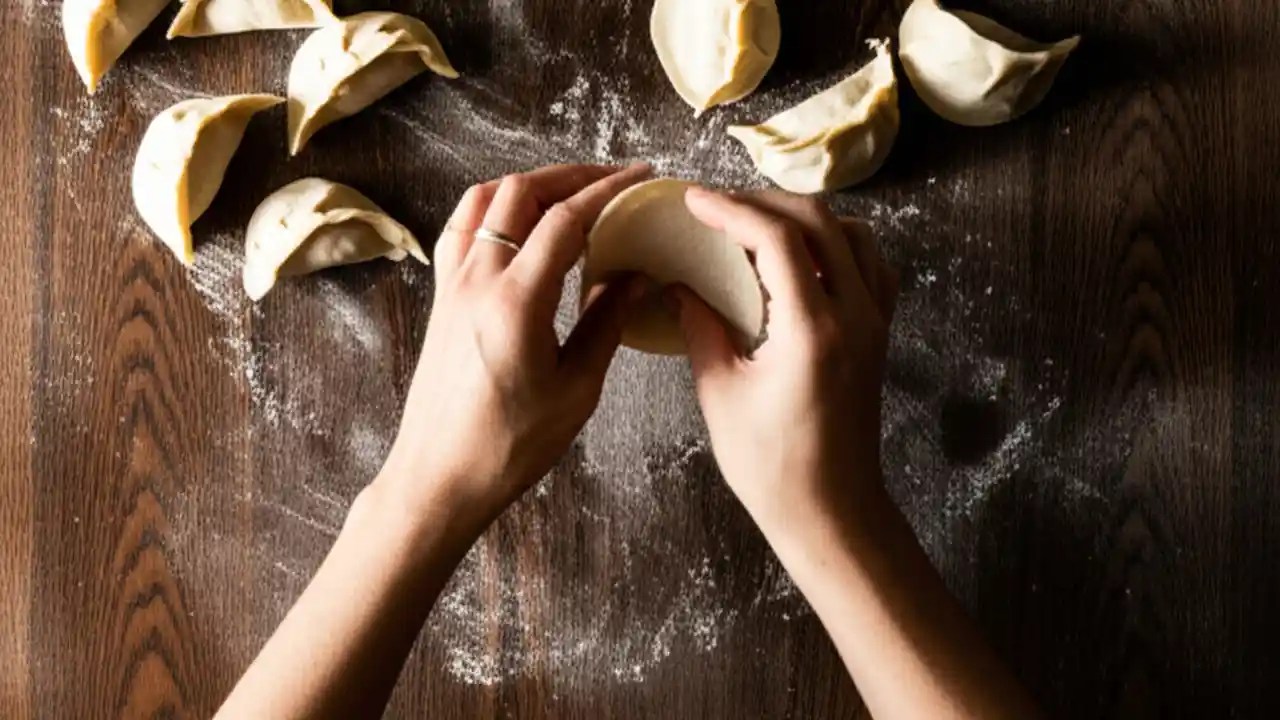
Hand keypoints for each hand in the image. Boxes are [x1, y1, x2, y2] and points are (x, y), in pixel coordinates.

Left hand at [378, 163, 650, 527]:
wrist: (439, 476)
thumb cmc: (510, 445)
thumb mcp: (576, 388)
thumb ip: (607, 322)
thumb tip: (636, 275)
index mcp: (516, 300)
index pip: (566, 219)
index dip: (607, 189)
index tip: (640, 176)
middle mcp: (477, 279)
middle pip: (519, 192)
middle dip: (569, 176)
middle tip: (610, 181)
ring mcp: (451, 284)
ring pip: (483, 200)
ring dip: (528, 185)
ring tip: (566, 193)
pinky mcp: (440, 297)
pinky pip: (462, 227)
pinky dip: (493, 208)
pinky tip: (517, 223)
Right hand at [672, 188, 898, 530]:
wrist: (831, 510)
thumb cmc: (771, 465)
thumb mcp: (720, 394)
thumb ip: (700, 328)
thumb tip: (677, 285)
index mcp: (813, 330)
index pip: (778, 239)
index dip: (732, 209)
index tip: (694, 201)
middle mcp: (855, 315)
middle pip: (821, 221)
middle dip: (765, 202)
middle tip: (720, 209)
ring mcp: (875, 322)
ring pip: (854, 234)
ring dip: (805, 219)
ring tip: (757, 226)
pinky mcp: (879, 334)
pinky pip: (870, 264)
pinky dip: (836, 244)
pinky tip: (800, 258)